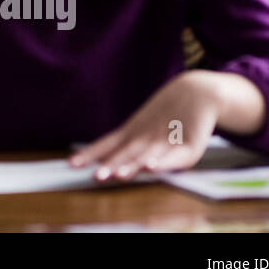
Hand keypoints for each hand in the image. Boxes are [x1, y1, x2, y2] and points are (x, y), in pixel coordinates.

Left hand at [69, 70, 223, 180]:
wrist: (197, 92)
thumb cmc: (166, 114)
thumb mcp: (142, 126)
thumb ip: (123, 143)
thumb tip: (100, 157)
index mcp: (133, 132)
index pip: (107, 144)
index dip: (91, 154)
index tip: (71, 164)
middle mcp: (146, 137)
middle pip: (126, 153)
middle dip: (111, 165)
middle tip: (97, 176)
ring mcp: (166, 141)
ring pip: (146, 156)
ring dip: (132, 166)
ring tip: (118, 175)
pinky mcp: (189, 148)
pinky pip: (174, 158)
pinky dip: (163, 162)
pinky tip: (151, 167)